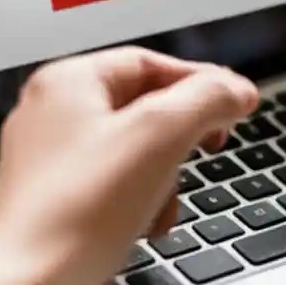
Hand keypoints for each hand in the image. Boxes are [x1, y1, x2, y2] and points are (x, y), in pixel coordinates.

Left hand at [0, 47, 257, 284]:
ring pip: (132, 150)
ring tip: (166, 200)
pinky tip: (146, 223)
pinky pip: (112, 186)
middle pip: (143, 106)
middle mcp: (50, 115)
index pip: (150, 62)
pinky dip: (140, 200)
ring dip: (164, 174)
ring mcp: (48, 161)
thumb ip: (208, 99)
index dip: (200, 81)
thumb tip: (237, 90)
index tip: (233, 103)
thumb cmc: (77, 214)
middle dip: (181, 134)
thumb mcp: (161, 135)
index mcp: (66, 83)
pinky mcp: (54, 202)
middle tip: (209, 146)